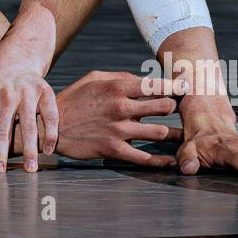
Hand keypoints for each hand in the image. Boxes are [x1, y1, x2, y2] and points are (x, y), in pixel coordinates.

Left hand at [0, 7, 57, 172]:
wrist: (15, 58)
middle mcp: (6, 96)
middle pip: (2, 130)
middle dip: (0, 154)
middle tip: (0, 174)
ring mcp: (27, 94)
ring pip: (28, 125)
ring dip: (29, 149)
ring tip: (30, 170)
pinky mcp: (45, 92)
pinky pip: (50, 115)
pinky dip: (50, 133)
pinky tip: (48, 151)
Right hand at [53, 70, 184, 165]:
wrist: (51, 126)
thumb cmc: (74, 99)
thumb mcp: (94, 78)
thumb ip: (120, 77)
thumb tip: (144, 80)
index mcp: (117, 88)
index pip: (156, 85)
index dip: (175, 87)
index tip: (186, 90)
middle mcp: (121, 108)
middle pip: (164, 107)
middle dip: (174, 109)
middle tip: (179, 112)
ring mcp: (118, 130)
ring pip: (159, 132)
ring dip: (173, 134)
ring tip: (180, 135)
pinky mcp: (114, 150)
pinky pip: (144, 157)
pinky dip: (161, 161)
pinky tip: (170, 161)